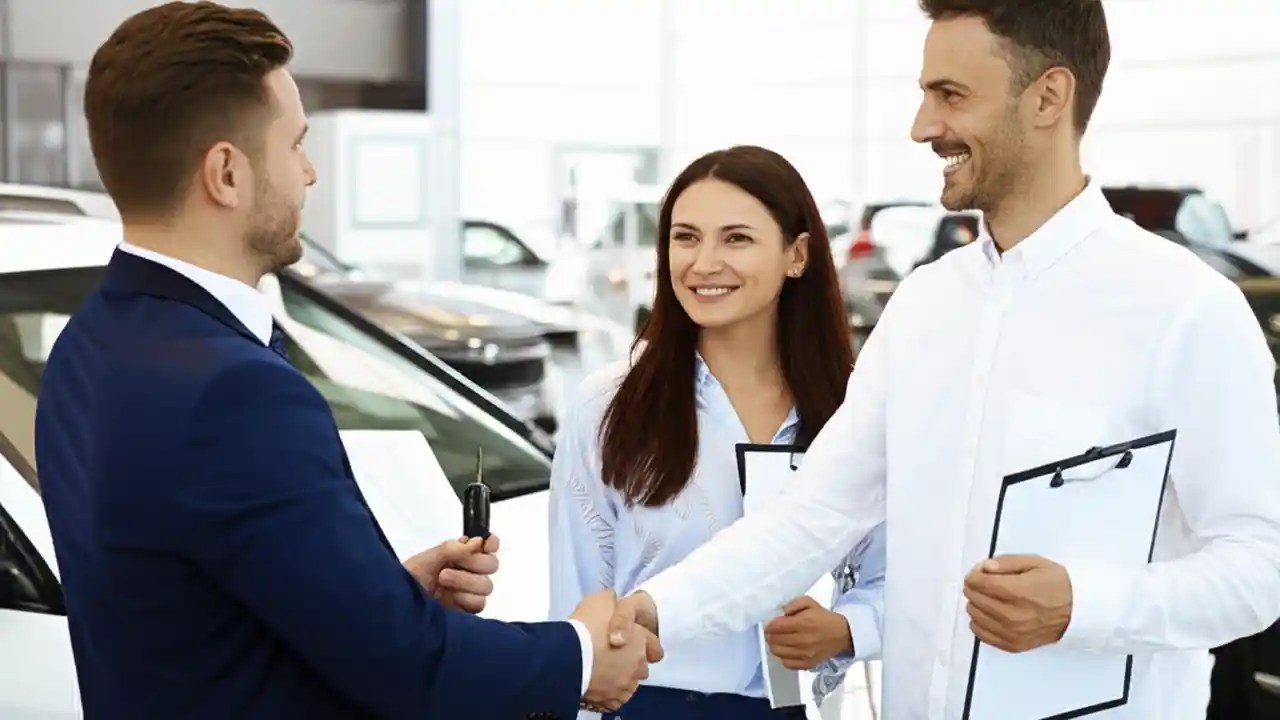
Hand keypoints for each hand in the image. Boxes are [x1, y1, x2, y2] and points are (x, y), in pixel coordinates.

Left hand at [403, 534, 499, 613]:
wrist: (398, 604)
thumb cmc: (409, 578)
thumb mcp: (427, 558)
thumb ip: (453, 548)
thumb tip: (477, 542)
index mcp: (461, 555)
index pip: (488, 546)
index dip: (491, 543)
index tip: (485, 543)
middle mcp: (469, 571)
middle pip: (492, 565)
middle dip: (473, 563)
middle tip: (448, 567)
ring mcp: (469, 592)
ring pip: (486, 585)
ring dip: (465, 582)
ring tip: (442, 581)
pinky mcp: (468, 611)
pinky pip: (479, 603)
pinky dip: (465, 599)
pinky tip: (450, 598)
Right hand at [572, 590, 656, 712]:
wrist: (567, 656)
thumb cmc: (586, 626)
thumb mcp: (602, 599)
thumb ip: (614, 601)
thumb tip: (614, 601)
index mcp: (641, 641)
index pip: (654, 646)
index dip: (643, 642)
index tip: (631, 642)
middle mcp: (638, 665)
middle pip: (640, 665)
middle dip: (630, 660)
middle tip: (610, 654)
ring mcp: (626, 686)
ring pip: (628, 683)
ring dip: (619, 677)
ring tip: (600, 670)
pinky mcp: (612, 702)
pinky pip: (614, 698)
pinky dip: (607, 692)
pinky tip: (595, 683)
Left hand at [763, 596, 852, 669]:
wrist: (842, 635)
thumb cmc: (824, 618)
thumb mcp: (810, 603)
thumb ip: (793, 604)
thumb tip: (782, 612)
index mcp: (803, 623)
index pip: (776, 626)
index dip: (769, 625)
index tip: (770, 624)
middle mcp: (803, 640)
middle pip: (774, 640)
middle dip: (770, 634)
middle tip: (773, 632)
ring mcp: (805, 654)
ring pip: (778, 652)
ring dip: (774, 645)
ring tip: (778, 641)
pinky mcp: (808, 664)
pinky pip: (787, 663)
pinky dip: (783, 657)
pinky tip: (786, 650)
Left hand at [963, 554, 1072, 652]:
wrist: (1077, 612)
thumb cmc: (1057, 585)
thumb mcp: (1035, 563)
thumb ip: (1007, 562)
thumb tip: (984, 567)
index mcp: (1017, 591)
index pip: (977, 582)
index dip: (975, 573)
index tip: (982, 571)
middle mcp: (1012, 615)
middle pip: (973, 598)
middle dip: (975, 586)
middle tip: (987, 582)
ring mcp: (1012, 633)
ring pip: (974, 615)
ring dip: (977, 604)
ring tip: (991, 598)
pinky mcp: (1013, 645)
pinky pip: (981, 634)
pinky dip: (980, 622)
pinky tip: (990, 615)